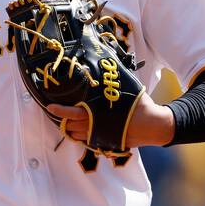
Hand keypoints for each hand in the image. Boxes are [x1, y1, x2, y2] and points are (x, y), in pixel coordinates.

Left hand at [46, 91, 174, 147]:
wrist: (153, 125)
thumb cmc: (139, 104)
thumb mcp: (126, 88)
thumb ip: (112, 82)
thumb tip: (107, 62)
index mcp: (100, 111)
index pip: (73, 113)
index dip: (60, 110)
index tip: (50, 107)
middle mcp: (97, 126)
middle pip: (71, 126)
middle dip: (63, 121)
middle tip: (58, 113)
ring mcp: (100, 136)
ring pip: (77, 135)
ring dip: (70, 129)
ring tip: (67, 121)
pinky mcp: (105, 143)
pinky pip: (86, 141)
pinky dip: (80, 136)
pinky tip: (80, 129)